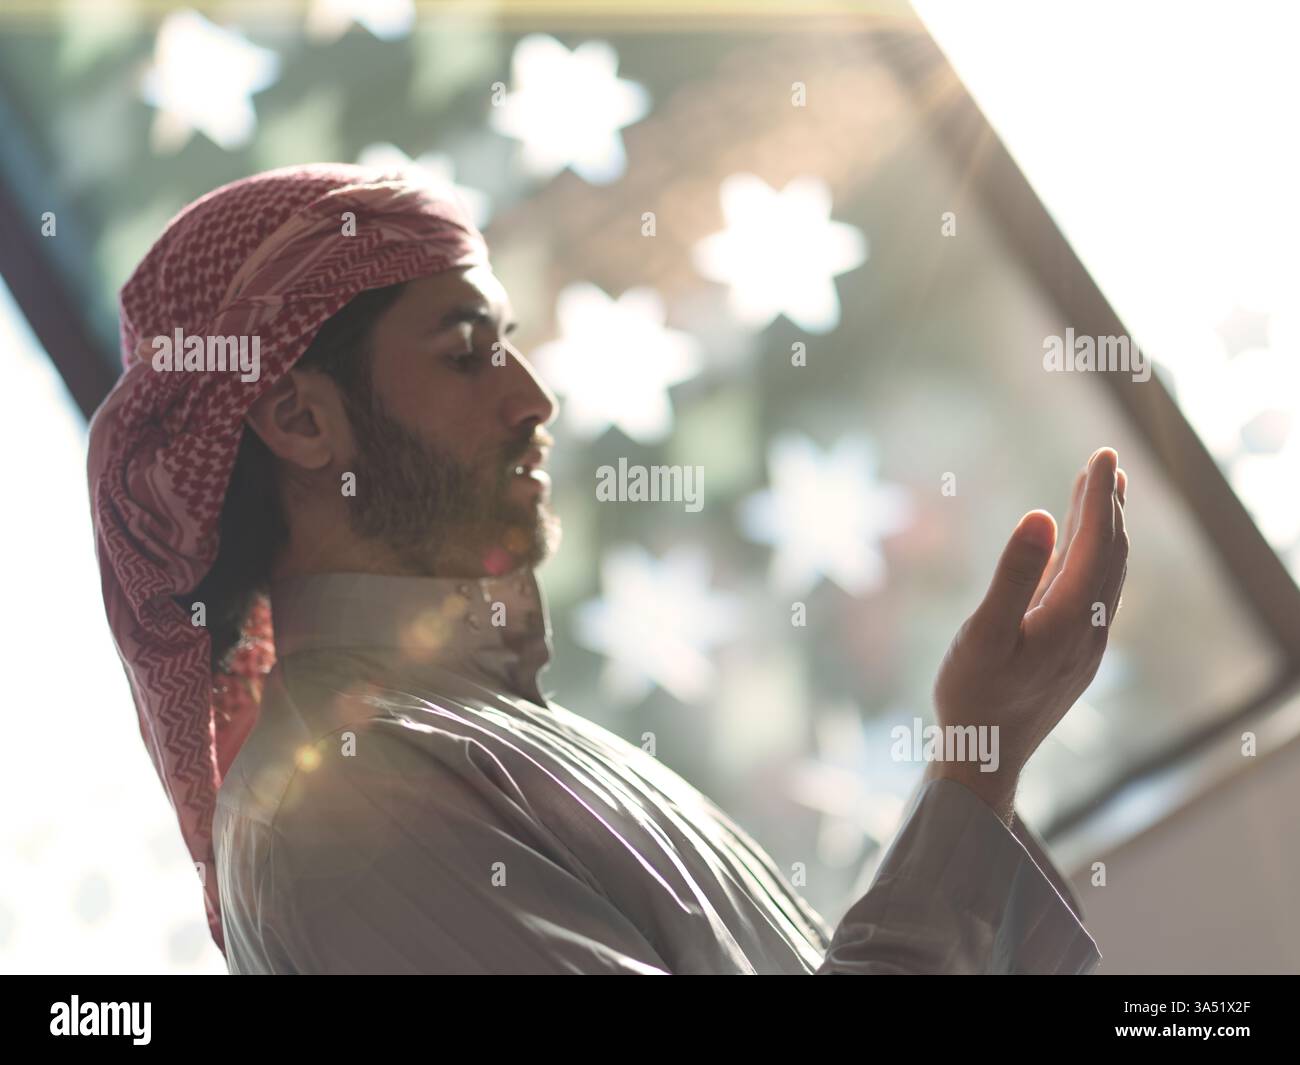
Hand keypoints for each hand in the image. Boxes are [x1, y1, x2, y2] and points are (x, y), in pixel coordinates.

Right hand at [928, 448, 1128, 823]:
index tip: (1102, 455)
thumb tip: (1039, 517)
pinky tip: (1075, 549)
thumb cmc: (973, 697)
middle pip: (1111, 554)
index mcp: (1072, 617)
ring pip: (1107, 574)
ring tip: (1100, 494)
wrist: (984, 759)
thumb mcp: (983, 634)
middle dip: (1109, 505)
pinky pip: (1092, 593)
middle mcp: (1089, 629)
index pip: (1097, 543)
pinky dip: (1091, 558)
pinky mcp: (1071, 655)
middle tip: (1105, 461)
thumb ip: (1014, 575)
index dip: (1099, 496)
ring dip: (1105, 531)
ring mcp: (1084, 644)